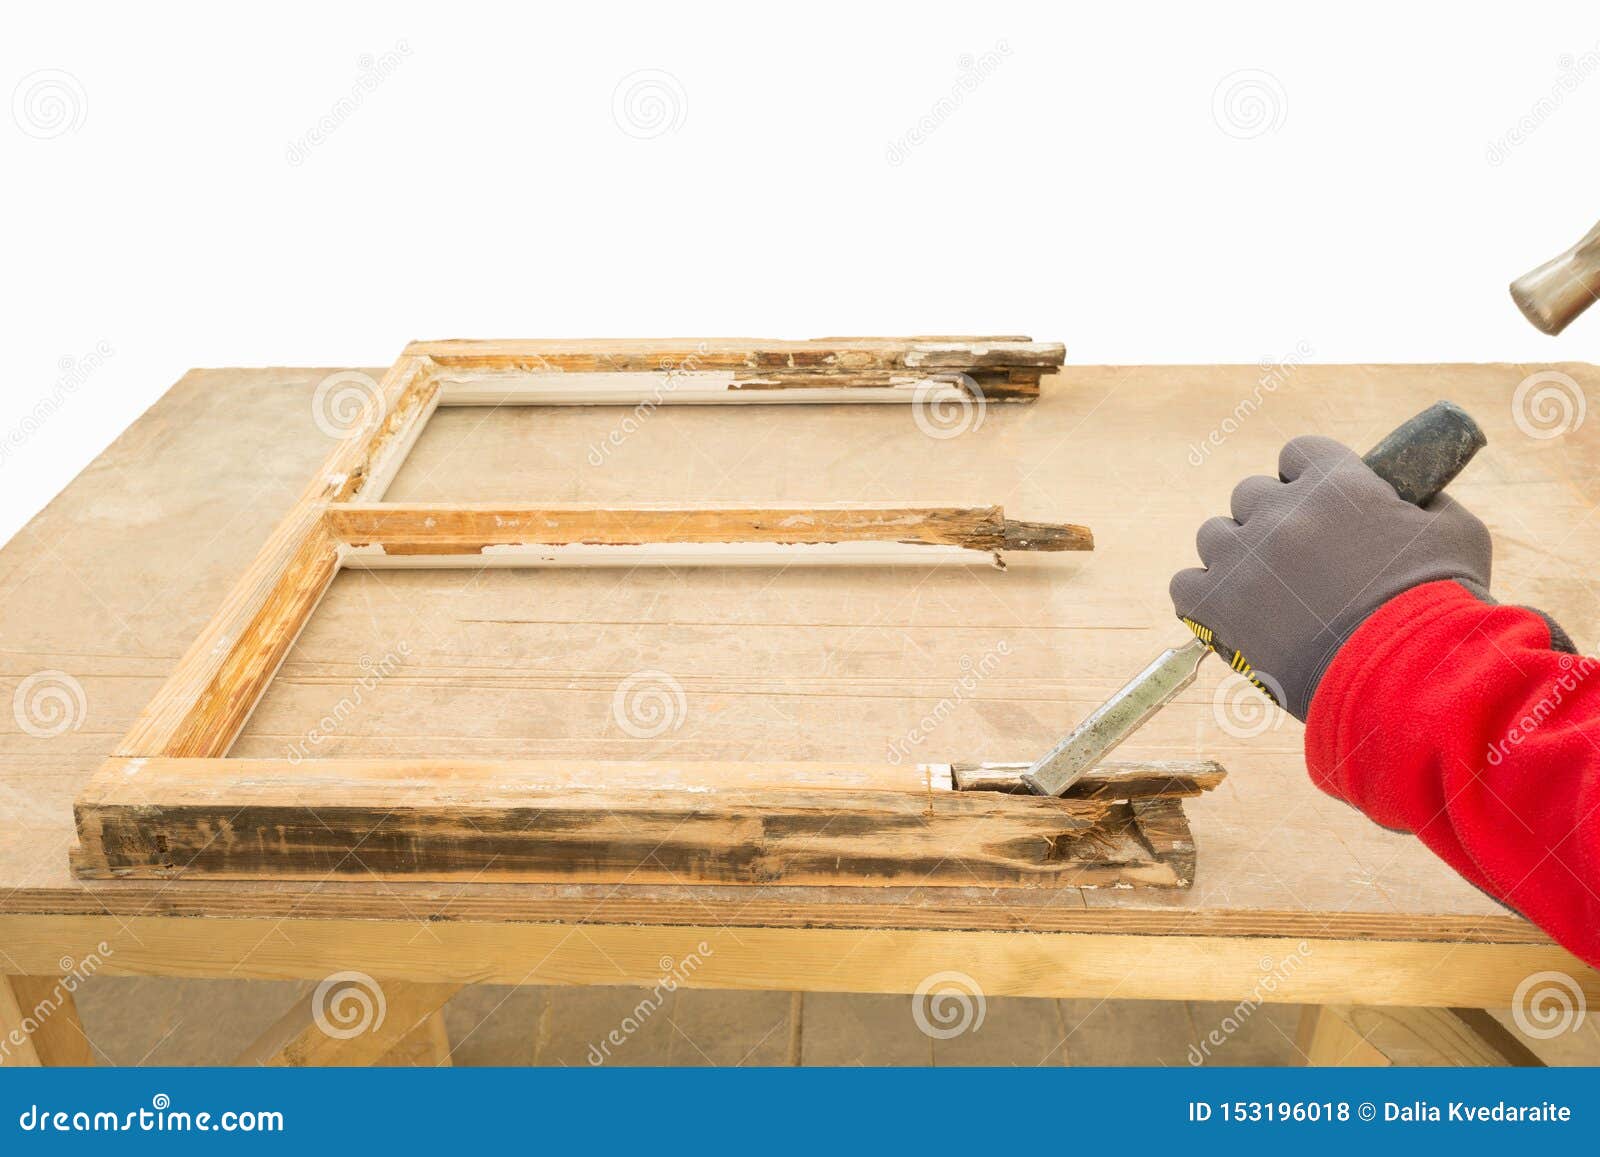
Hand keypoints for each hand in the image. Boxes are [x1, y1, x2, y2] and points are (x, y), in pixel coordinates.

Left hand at [1169, 435, 1491, 720]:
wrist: (1404, 680)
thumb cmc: (1439, 607)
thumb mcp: (1457, 534)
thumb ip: (1426, 503)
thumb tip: (1411, 496)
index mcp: (1333, 482)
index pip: (1298, 454)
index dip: (1307, 480)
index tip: (1319, 507)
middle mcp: (1278, 511)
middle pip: (1251, 496)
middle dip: (1271, 521)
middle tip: (1297, 561)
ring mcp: (1241, 557)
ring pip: (1215, 537)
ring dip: (1236, 559)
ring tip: (1267, 595)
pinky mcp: (1213, 605)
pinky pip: (1186, 586)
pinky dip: (1205, 600)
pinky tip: (1231, 618)